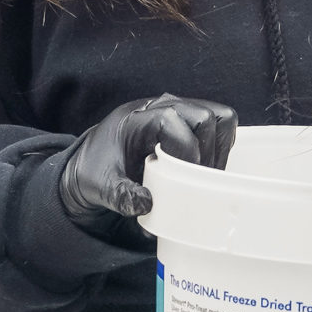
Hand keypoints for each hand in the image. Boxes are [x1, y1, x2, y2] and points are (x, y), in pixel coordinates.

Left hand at [58, 94, 237, 229]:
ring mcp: (177, 110)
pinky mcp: (188, 120)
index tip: (185, 179)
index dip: (187, 151)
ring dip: (220, 147)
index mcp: (138, 119)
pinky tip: (205, 168)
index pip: (174, 123)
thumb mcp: (99, 186)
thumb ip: (120, 195)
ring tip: (206, 174)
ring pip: (219, 117)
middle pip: (204, 117)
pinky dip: (221, 145)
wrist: (91, 162)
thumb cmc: (95, 170)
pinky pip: (219, 125)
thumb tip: (148, 204)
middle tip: (197, 181)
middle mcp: (161, 107)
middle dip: (208, 152)